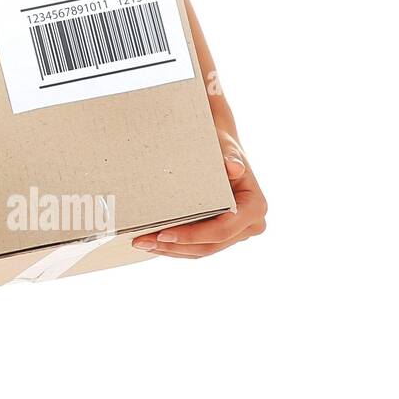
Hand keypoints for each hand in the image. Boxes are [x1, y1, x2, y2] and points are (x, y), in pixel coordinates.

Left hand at [132, 129, 266, 257]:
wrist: (223, 153)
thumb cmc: (223, 148)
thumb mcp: (227, 149)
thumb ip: (230, 157)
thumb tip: (234, 167)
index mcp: (255, 208)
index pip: (221, 230)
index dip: (192, 235)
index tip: (163, 234)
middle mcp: (250, 225)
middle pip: (210, 245)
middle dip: (175, 246)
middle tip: (144, 242)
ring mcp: (237, 234)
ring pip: (202, 250)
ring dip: (172, 250)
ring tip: (144, 244)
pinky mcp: (222, 236)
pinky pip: (199, 247)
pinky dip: (177, 247)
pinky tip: (155, 243)